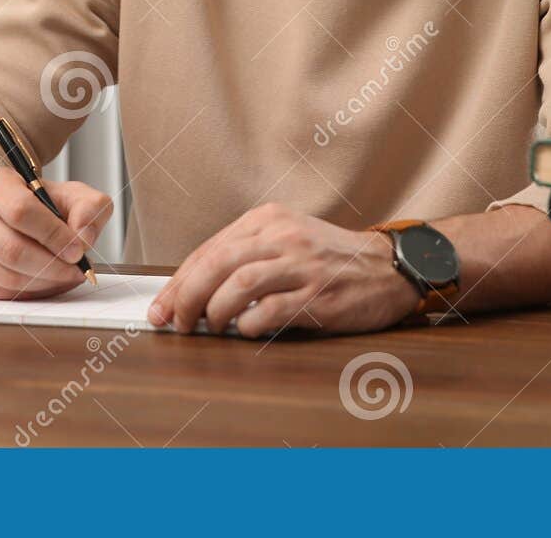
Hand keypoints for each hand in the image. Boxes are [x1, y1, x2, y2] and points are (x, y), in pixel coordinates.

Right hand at [0, 167, 112, 299]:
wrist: (2, 216)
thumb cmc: (39, 205)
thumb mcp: (70, 195)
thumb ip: (88, 208)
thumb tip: (84, 238)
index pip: (20, 212)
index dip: (53, 236)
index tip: (77, 251)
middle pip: (11, 249)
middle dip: (51, 266)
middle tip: (75, 270)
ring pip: (4, 276)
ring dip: (42, 283)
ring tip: (64, 277)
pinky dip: (27, 294)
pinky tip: (44, 283)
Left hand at [146, 203, 420, 337]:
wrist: (388, 267)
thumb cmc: (332, 258)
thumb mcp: (287, 239)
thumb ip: (246, 256)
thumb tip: (194, 290)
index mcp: (268, 219)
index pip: (210, 249)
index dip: (179, 281)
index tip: (162, 306)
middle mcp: (283, 236)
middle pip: (217, 262)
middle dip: (186, 296)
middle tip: (175, 321)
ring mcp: (302, 265)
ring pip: (239, 284)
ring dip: (213, 311)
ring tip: (208, 328)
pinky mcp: (318, 295)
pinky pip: (269, 310)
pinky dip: (247, 324)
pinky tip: (244, 330)